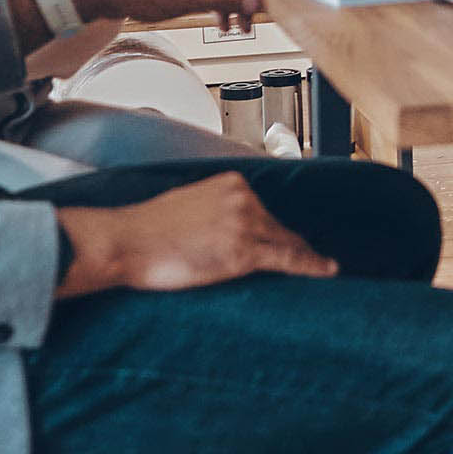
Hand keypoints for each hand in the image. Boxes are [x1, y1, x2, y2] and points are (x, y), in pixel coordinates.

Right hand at [55, 172, 333, 296]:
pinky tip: (327, 270)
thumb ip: (213, 208)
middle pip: (277, 227)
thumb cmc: (144, 229)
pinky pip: (287, 259)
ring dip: (304, 257)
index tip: (290, 238)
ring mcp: (245, 224)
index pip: (263, 209)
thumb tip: (224, 227)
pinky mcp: (243, 253)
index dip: (276, 229)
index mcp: (230, 183)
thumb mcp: (185, 202)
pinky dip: (311, 265)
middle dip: (291, 244)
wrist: (125, 241)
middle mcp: (243, 198)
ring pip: (286, 244)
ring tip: (323, 268)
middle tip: (314, 259)